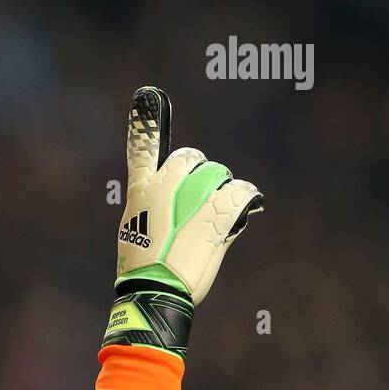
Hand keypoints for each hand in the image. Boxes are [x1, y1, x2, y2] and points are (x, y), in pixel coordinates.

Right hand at [104, 86, 263, 354]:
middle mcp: (164, 187)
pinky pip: (239, 192)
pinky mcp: (216, 214)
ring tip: (214, 219)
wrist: (156, 294)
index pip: (141, 150)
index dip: (144, 123)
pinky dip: (246, 197)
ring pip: (217, 176)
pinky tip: (248, 204)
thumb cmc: (147, 271)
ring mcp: (192, 198)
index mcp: (140, 192)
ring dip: (221, 192)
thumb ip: (159, 209)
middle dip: (201, 175)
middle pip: (191, 160)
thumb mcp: (140, 235)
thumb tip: (186, 200)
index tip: (147, 94)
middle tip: (202, 201)